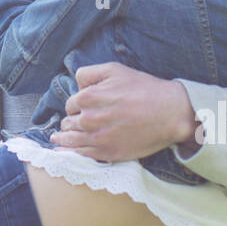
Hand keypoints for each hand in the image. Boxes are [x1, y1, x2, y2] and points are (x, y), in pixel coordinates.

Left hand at [51, 62, 199, 161]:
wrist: (169, 113)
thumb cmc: (144, 89)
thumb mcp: (115, 70)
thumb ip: (89, 74)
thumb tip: (77, 85)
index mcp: (88, 97)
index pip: (71, 104)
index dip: (76, 105)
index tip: (83, 108)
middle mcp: (89, 118)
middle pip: (69, 122)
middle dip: (71, 122)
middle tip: (73, 123)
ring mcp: (97, 138)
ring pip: (71, 140)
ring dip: (64, 138)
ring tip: (57, 140)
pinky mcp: (107, 153)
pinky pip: (81, 155)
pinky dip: (69, 153)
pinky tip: (62, 152)